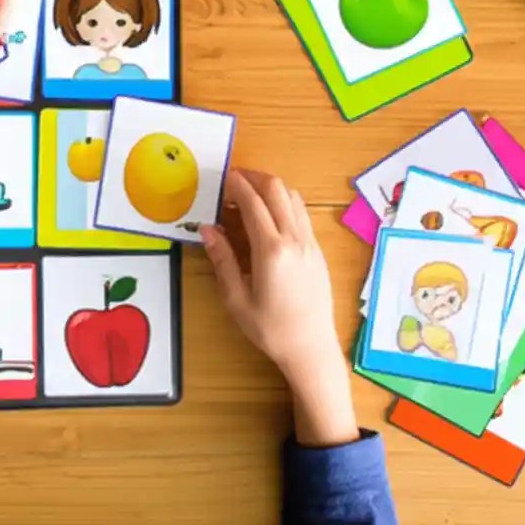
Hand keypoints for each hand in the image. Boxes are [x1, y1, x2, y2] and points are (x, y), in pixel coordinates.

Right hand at [202, 170, 356, 446]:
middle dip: (255, 177)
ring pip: (294, 198)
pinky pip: (301, 214)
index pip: (254, 203)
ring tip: (250, 192)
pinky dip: (284, 202)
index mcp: (271, 251)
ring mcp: (310, 243)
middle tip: (234, 178)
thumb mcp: (236, 298)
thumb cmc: (270, 329)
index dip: (237, 185)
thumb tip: (208, 229)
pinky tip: (269, 214)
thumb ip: (222, 259)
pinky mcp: (317, 251)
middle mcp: (294, 240)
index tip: (222, 177)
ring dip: (272, 188)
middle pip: (278, 191)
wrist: (311, 347)